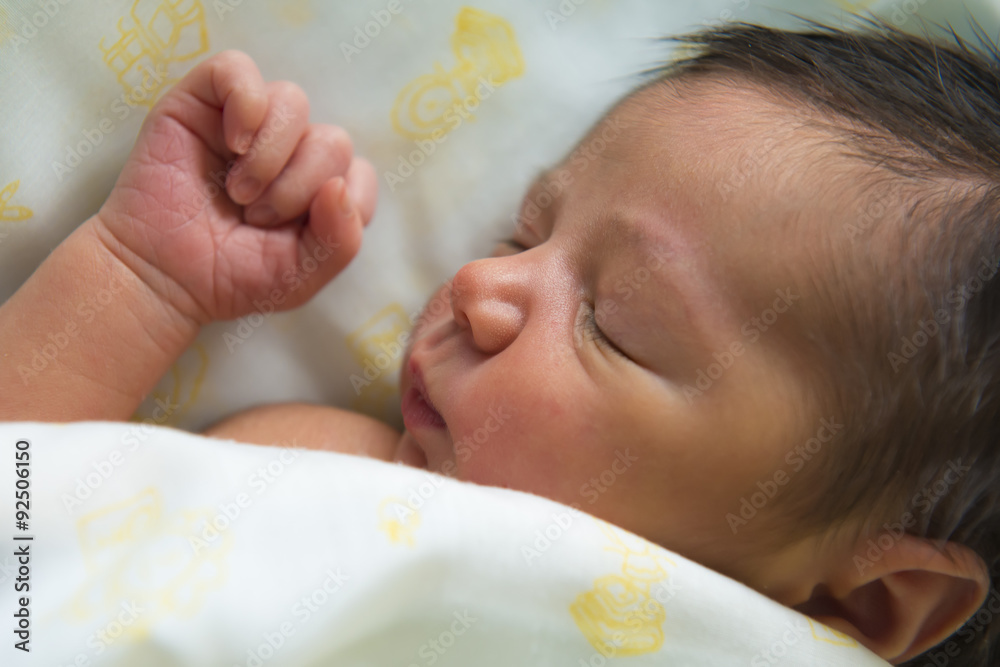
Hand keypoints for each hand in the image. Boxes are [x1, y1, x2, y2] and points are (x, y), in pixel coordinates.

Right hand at [94, 50, 376, 324]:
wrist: (158, 276)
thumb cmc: (228, 276)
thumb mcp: (299, 276)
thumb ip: (341, 242)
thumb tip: (339, 186)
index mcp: (318, 189)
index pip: (361, 176)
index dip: (337, 205)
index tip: (296, 233)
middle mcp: (291, 151)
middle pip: (333, 140)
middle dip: (298, 188)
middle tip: (255, 216)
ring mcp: (249, 123)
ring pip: (294, 101)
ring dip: (271, 156)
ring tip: (238, 192)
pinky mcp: (202, 101)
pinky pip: (238, 69)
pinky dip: (246, 105)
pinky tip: (233, 144)